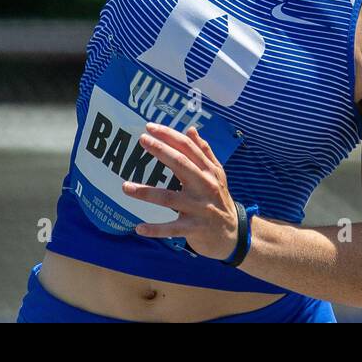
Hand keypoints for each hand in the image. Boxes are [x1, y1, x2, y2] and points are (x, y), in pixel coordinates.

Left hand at [125, 122, 240, 260]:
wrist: (235, 234)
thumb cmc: (221, 200)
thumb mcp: (217, 174)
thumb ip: (205, 152)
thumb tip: (191, 129)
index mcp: (208, 170)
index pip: (188, 147)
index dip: (169, 135)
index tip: (150, 127)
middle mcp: (204, 185)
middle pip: (181, 164)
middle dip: (160, 150)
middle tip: (142, 140)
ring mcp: (199, 207)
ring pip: (169, 198)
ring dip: (146, 192)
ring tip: (125, 187)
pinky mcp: (194, 228)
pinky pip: (172, 229)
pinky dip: (155, 229)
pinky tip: (138, 228)